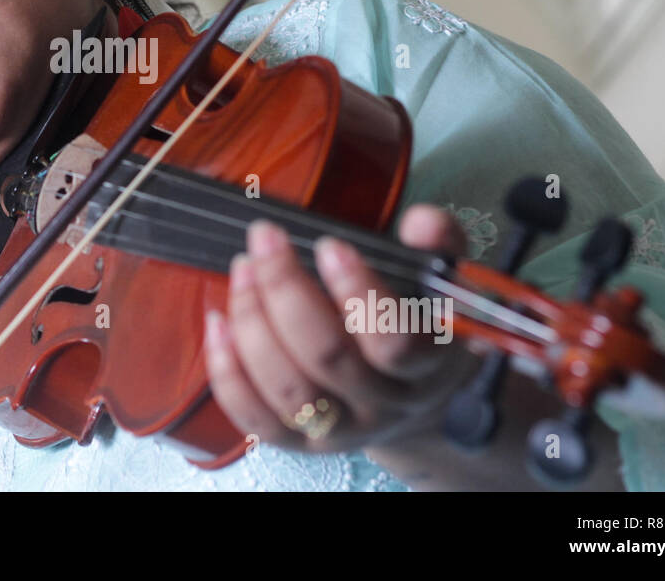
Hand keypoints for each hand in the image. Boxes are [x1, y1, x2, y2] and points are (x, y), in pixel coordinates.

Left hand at [202, 205, 477, 453]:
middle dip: (286, 289)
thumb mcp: (444, 282)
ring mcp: (340, 429)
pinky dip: (228, 371)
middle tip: (266, 238)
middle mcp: (383, 403)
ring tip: (243, 268)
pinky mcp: (300, 442)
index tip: (329, 245)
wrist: (418, 402)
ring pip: (287, 388)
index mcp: (427, 364)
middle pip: (328, 357)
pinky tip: (219, 321)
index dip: (358, 292)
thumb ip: (440, 245)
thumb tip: (421, 223)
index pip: (395, 340)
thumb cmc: (422, 326)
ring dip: (252, 322)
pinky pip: (255, 417)